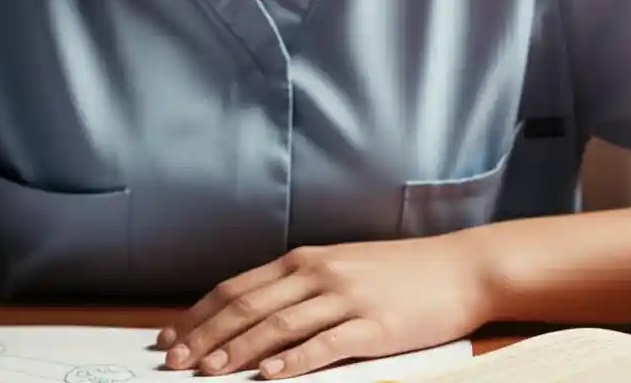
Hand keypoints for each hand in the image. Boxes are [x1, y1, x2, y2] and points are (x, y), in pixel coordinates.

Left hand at [156, 234, 493, 378]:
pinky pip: (324, 345)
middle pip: (246, 307)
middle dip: (205, 336)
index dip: (199, 314)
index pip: (236, 288)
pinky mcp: (373, 326)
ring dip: (238, 350)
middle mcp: (316, 274)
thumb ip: (296, 287)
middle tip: (174, 361)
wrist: (459, 268)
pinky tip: (269, 376)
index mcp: (302, 260)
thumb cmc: (397, 272)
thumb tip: (248, 312)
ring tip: (209, 372)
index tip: (171, 336)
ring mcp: (344, 298)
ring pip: (277, 326)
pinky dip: (293, 361)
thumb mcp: (338, 267)